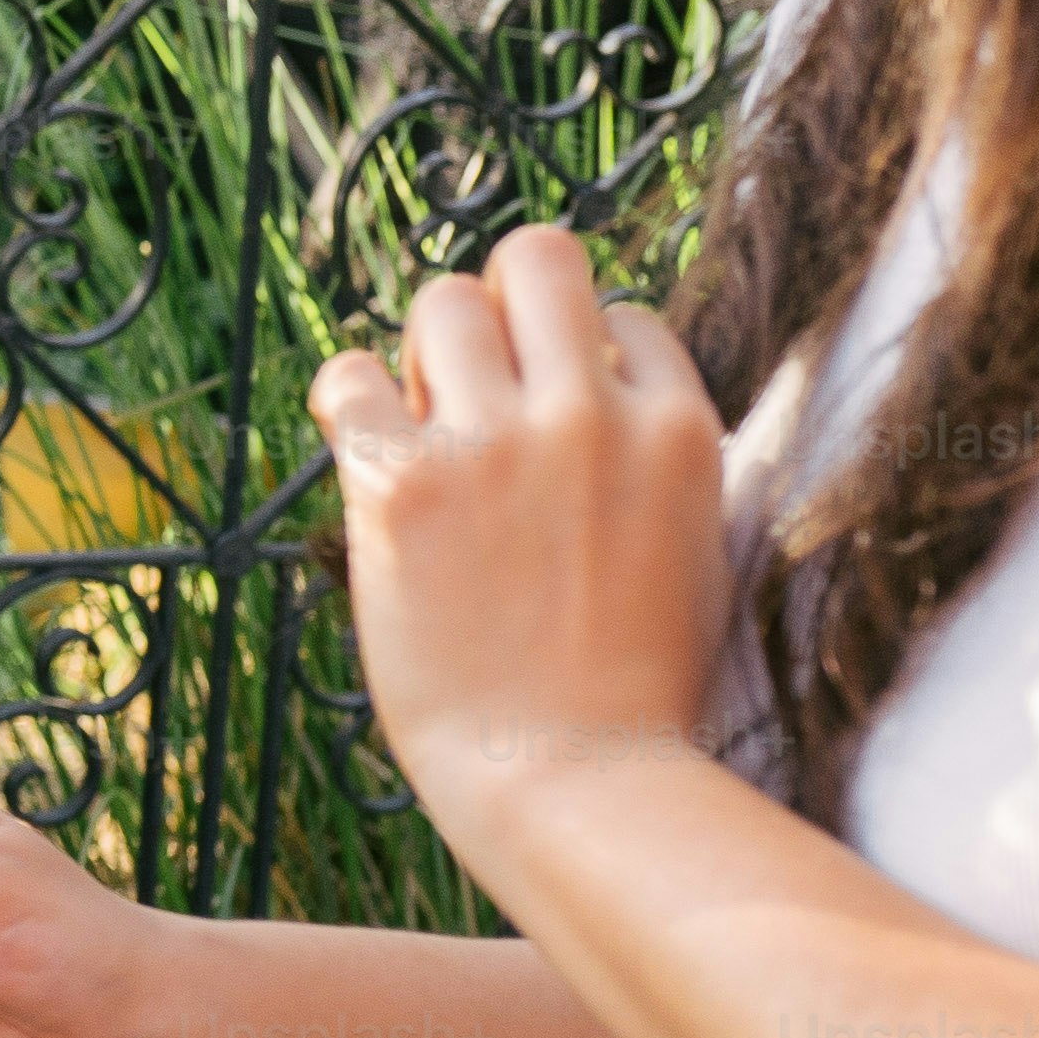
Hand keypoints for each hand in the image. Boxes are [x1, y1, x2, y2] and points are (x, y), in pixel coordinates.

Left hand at [308, 224, 727, 829]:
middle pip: (533, 259)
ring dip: (428, 355)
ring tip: (431, 430)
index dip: (580, 360)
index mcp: (680, 431)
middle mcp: (590, 415)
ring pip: (440, 303)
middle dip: (501, 309)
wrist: (573, 778)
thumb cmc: (630, 683)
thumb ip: (646, 451)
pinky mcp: (399, 483)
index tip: (558, 422)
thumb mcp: (688, 544)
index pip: (621, 315)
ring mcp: (492, 445)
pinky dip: (352, 401)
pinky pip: (349, 376)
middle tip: (481, 386)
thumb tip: (588, 366)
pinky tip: (370, 451)